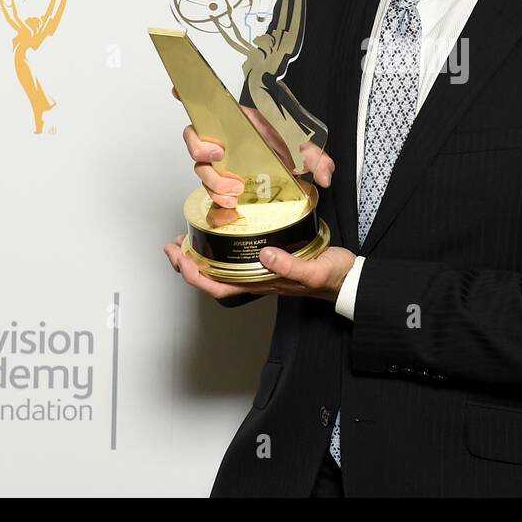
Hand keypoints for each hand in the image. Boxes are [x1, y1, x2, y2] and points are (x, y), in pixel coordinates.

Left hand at [164, 235, 355, 303]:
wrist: (347, 278)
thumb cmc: (332, 276)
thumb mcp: (314, 270)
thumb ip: (290, 266)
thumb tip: (265, 255)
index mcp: (262, 284)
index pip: (217, 286)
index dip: (193, 275)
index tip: (180, 257)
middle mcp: (257, 280)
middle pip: (211, 279)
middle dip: (187, 263)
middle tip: (174, 244)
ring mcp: (262, 271)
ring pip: (220, 269)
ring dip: (200, 257)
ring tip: (188, 239)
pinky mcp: (270, 260)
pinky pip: (236, 260)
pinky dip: (219, 249)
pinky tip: (219, 235)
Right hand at [173, 86, 334, 229]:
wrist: (290, 174)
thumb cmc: (290, 152)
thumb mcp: (305, 149)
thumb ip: (315, 157)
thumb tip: (325, 173)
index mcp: (241, 123)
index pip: (210, 106)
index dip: (189, 96)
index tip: (178, 88)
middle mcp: (226, 141)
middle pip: (195, 140)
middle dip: (201, 150)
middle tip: (220, 157)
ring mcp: (223, 164)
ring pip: (201, 170)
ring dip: (213, 181)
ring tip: (234, 191)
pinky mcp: (224, 184)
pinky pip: (210, 192)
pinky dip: (217, 199)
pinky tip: (230, 206)